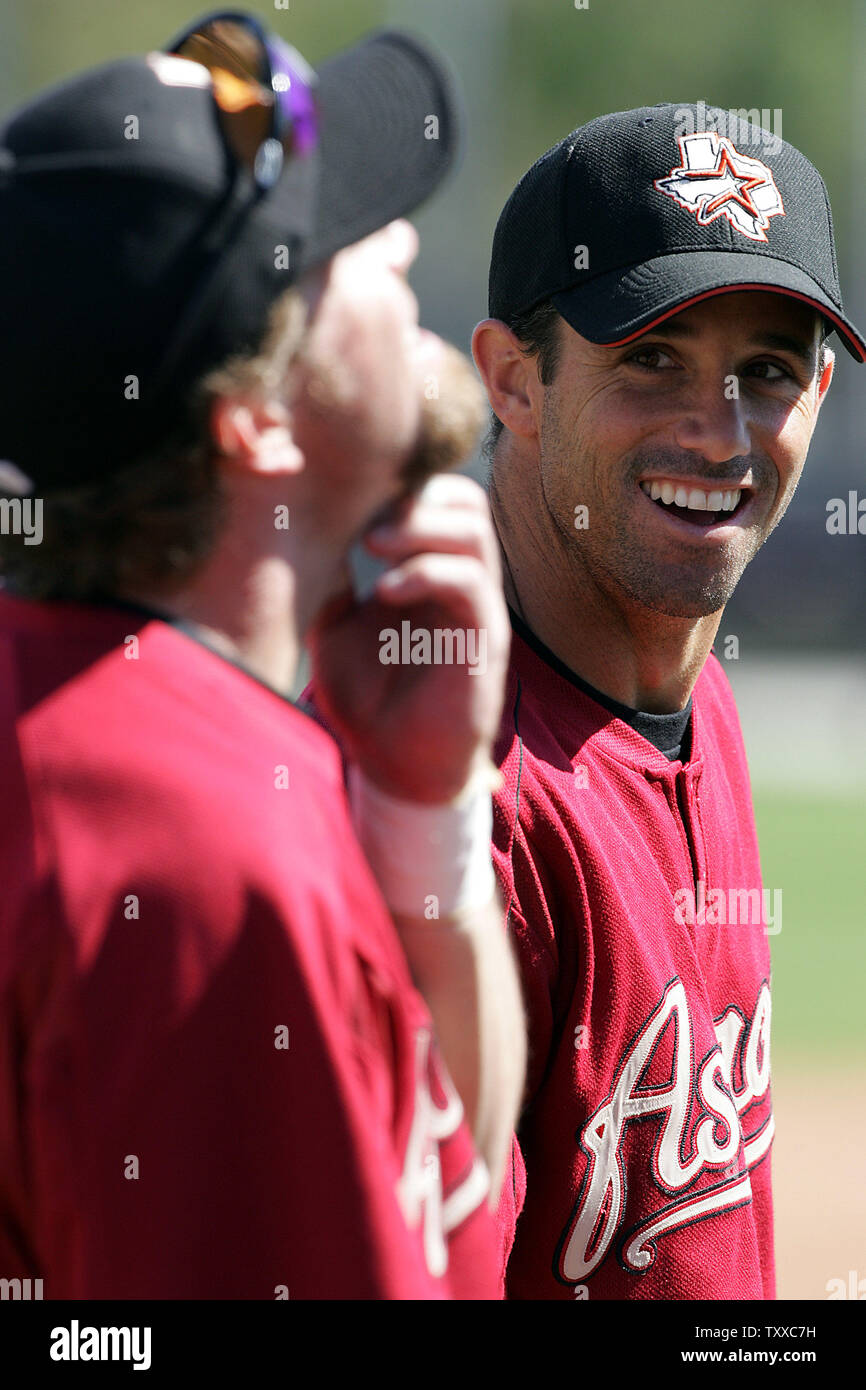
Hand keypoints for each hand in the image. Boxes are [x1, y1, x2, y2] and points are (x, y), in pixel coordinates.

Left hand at [308, 475, 509, 802]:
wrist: (394, 765)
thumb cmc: (367, 700)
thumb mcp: (331, 632)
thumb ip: (330, 583)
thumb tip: (316, 540)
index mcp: (431, 571)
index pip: (440, 497)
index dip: (400, 488)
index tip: (348, 509)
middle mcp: (461, 582)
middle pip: (467, 500)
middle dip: (415, 497)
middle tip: (366, 525)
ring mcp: (477, 609)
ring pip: (474, 532)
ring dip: (421, 526)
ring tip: (373, 545)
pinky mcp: (482, 642)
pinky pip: (470, 584)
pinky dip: (426, 573)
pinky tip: (384, 592)